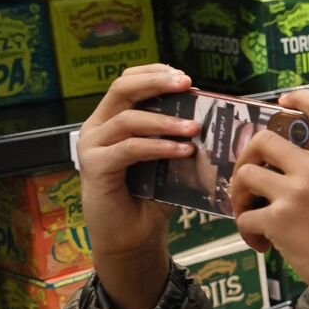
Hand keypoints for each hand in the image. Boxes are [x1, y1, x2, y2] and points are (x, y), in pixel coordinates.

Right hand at [78, 64, 198, 308]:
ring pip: (128, 120)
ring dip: (165, 120)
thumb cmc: (151, 196)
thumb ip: (179, 136)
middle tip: (187, 84)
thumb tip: (216, 116)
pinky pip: (130, 149)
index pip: (127, 81)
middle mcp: (97, 127)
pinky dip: (158, 147)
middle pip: (122, 89)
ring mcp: (92, 146)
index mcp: (111, 119)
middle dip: (157, 82)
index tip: (184, 77)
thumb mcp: (168, 158)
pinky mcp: (95, 167)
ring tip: (195, 128)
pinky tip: (183, 150)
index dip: (154, 73)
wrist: (132, 236)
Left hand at [229, 91, 308, 308]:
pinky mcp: (279, 220)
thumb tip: (279, 172)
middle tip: (249, 181)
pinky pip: (244, 216)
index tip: (283, 102)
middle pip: (263, 140)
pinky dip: (246, 231)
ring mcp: (297, 194)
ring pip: (244, 176)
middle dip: (245, 159)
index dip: (301, 98)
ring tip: (251, 215)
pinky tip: (262, 245)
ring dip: (239, 197)